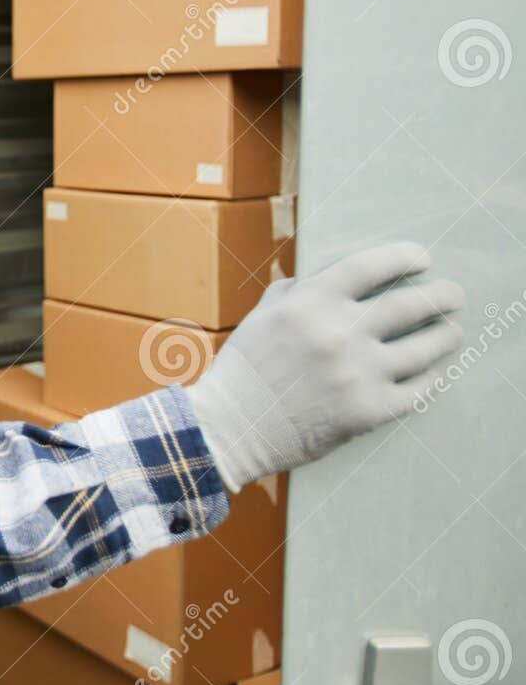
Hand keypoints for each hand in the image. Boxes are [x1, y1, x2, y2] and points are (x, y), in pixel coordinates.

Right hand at [185, 241, 465, 491]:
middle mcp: (340, 334)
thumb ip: (295, 292)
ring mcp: (359, 374)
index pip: (372, 266)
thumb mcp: (261, 316)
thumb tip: (321, 277)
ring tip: (450, 331)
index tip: (422, 260)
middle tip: (452, 296)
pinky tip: (436, 369)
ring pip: (427, 347)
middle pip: (412, 304)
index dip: (405, 257)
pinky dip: (434, 376)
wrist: (231, 427)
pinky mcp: (370, 411)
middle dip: (442, 296)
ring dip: (446, 335)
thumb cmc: (243, 370)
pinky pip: (420, 389)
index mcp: (311, 303)